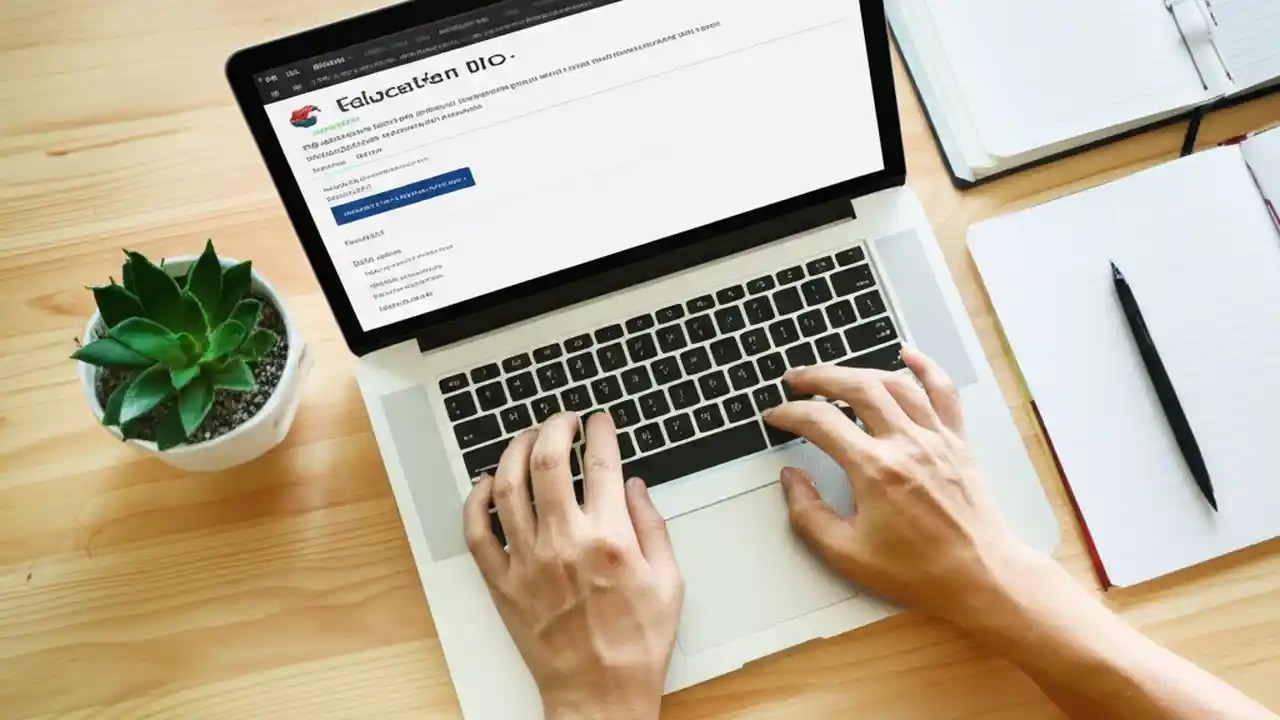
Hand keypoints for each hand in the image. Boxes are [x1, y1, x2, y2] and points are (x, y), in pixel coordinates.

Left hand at [463, 412, 682, 719]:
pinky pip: (476, 532)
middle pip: (547, 461)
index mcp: (609, 539)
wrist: (600, 693)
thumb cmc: (637, 645)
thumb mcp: (669, 581)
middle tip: (562, 419)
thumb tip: (636, 487)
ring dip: (513, 451)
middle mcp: (564, 543)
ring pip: (506, 487)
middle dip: (554, 427)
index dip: (600, 432)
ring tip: (525, 439)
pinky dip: (475, 501)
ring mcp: (527, 562)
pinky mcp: (503, 583)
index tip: (600, 422)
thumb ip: (652, 526)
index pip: (601, 463)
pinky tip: (485, 485)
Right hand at [763, 347, 1041, 626]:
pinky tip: (907, 354)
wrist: (981, 577)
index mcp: (875, 470)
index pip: (821, 423)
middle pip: (856, 387)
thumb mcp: (846, 554)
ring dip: (859, 370)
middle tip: (795, 379)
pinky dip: (924, 367)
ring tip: (835, 373)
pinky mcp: (957, 442)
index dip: (790, 414)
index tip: (776, 416)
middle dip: (818, 377)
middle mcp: (906, 444)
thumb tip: (791, 478)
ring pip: (894, 382)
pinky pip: (943, 391)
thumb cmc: (918, 572)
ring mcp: (936, 438)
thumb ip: (808, 513)